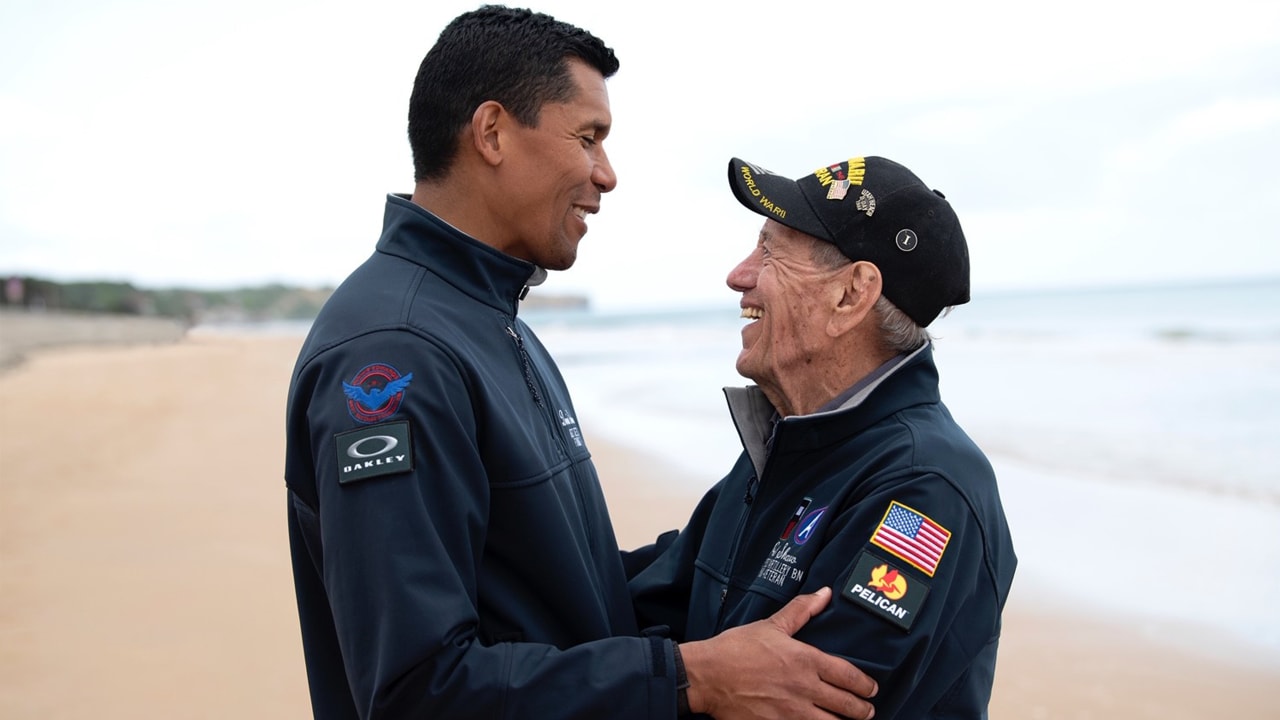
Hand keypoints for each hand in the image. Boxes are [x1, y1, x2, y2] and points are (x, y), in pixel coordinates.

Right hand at [679, 587, 876, 718]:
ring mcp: (792, 713)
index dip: (865, 685)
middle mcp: (804, 689)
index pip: (848, 676)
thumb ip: (801, 610)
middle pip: (847, 705)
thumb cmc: (736, 649)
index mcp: (805, 661)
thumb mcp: (771, 625)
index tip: (871, 688)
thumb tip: (824, 593)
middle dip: (862, 710)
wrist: (707, 675)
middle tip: (867, 711)